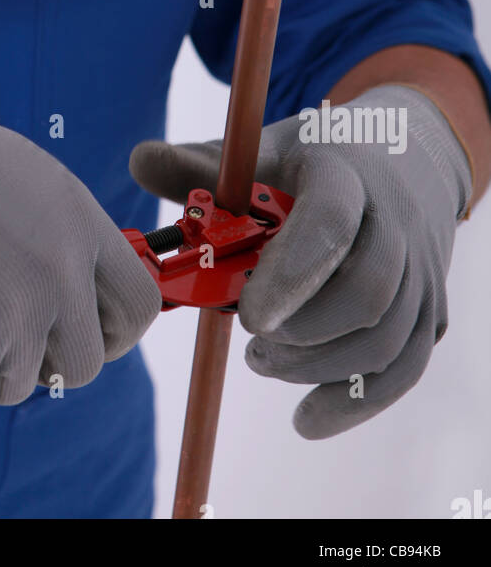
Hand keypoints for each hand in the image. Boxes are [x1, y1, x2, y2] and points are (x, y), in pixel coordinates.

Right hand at [0, 61, 161, 425]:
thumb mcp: (17, 177)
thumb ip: (58, 235)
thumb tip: (80, 292)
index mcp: (77, 224)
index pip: (137, 306)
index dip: (111, 332)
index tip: (82, 336)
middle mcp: (59, 274)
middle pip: (82, 364)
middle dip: (39, 358)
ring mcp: (14, 318)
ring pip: (15, 384)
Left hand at [129, 85, 471, 437]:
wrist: (402, 159)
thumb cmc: (313, 162)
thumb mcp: (262, 149)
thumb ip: (200, 165)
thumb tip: (138, 162)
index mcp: (345, 172)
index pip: (330, 221)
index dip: (290, 272)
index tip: (248, 314)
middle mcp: (395, 222)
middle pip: (366, 293)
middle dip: (301, 331)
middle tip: (249, 341)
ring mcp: (419, 271)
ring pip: (384, 340)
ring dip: (316, 366)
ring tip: (263, 360)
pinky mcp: (428, 312)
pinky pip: (402, 369)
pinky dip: (352, 401)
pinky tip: (305, 417)